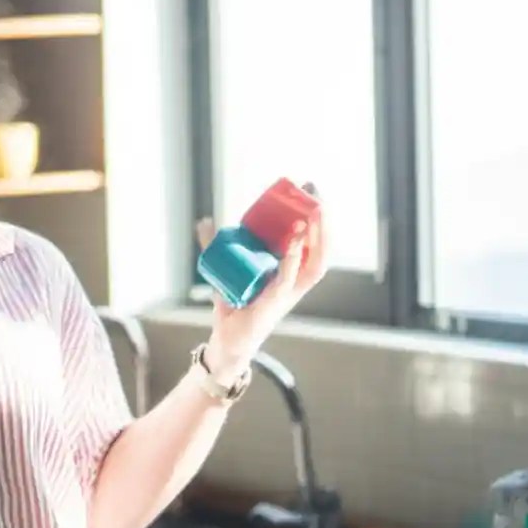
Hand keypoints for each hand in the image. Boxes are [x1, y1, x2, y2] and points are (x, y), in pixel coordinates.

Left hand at [195, 190, 329, 377]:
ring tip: (311, 212)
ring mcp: (288, 294)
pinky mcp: (274, 304)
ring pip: (313, 263)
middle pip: (321, 247)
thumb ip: (215, 247)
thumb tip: (205, 220)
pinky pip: (287, 279)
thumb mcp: (227, 269)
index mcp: (291, 272)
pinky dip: (290, 260)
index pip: (314, 240)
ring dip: (315, 237)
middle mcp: (296, 282)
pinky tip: (293, 241)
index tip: (310, 187)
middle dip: (322, 218)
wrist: (227, 340)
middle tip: (313, 191)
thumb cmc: (234, 306)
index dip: (317, 214)